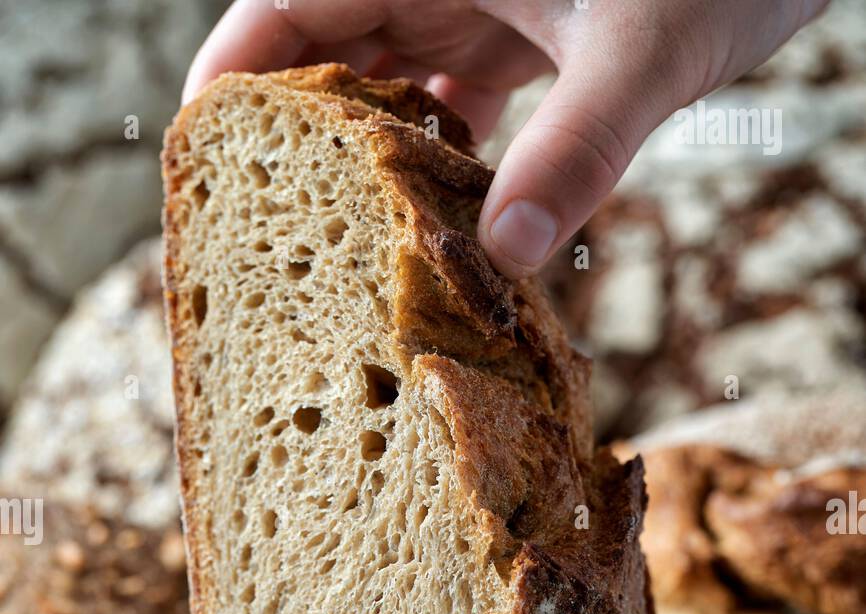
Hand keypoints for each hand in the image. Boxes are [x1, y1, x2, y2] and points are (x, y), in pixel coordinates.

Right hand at [183, 0, 826, 277]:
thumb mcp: (643, 49)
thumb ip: (576, 148)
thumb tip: (507, 257)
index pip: (282, 4)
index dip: (230, 85)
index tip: (202, 173)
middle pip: (322, 59)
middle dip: (295, 149)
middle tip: (269, 250)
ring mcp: (475, 4)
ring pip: (384, 90)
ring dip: (370, 170)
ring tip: (347, 259)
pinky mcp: (519, 38)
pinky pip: (450, 108)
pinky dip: (442, 168)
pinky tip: (444, 231)